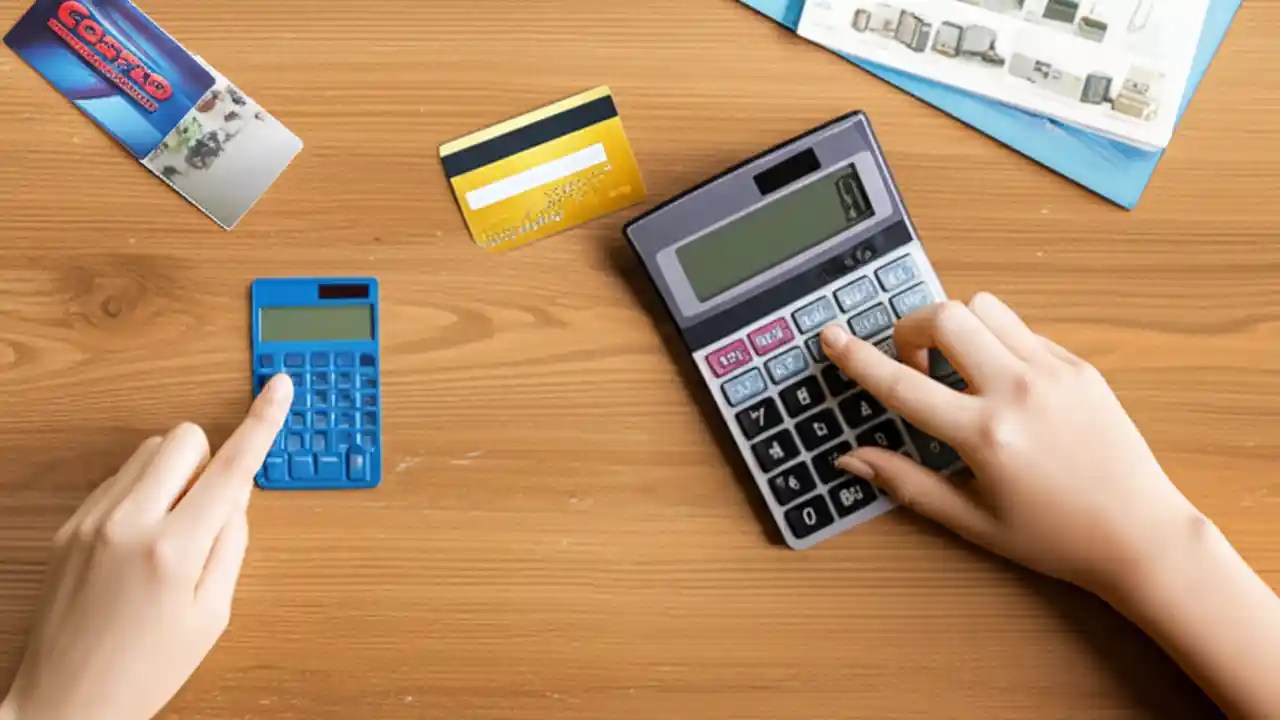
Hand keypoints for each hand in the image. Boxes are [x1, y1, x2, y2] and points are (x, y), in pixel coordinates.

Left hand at [1, 375, 291, 719]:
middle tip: (210, 507)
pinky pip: (117, 479)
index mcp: (176, 550)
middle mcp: (129, 524)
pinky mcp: (69, 526)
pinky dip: (141, 493)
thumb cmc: (145, 669)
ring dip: (174, 473)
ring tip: (172, 530)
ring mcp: (92, 521)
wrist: (65, 703)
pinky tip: (139, 544)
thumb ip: (232, 543)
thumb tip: (237, 492)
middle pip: (184, 438)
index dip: (262, 422)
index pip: (232, 467)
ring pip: (148, 452)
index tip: (278, 387)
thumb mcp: (213, 614)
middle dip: (208, 458)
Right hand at [820, 293, 1202, 597]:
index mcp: (984, 435)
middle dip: (912, 327)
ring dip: (957, 325)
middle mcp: (1017, 391)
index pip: (902, 383)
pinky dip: (997, 342)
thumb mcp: (971, 520)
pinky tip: (1001, 383)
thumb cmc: (1053, 538)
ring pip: (986, 307)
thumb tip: (851, 458)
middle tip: (913, 361)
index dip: (857, 358)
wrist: (1140, 534)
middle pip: (945, 315)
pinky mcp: (1079, 366)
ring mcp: (1053, 371)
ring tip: (957, 367)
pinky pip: (1023, 329)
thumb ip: (906, 483)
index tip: (832, 337)